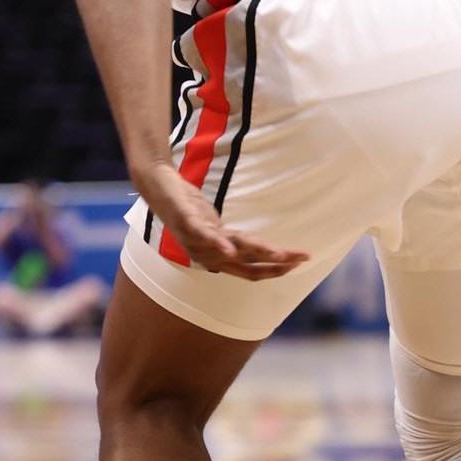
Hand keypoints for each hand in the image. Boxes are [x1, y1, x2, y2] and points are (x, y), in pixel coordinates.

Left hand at [136, 165, 307, 279]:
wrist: (159, 187)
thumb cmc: (188, 209)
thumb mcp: (214, 228)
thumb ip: (232, 240)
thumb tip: (257, 248)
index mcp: (215, 258)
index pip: (251, 272)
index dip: (275, 271)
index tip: (299, 263)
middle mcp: (207, 255)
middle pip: (248, 265)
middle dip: (278, 263)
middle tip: (302, 258)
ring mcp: (196, 240)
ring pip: (234, 250)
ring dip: (259, 253)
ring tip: (281, 256)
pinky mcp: (187, 221)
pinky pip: (203, 235)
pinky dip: (217, 244)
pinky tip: (230, 250)